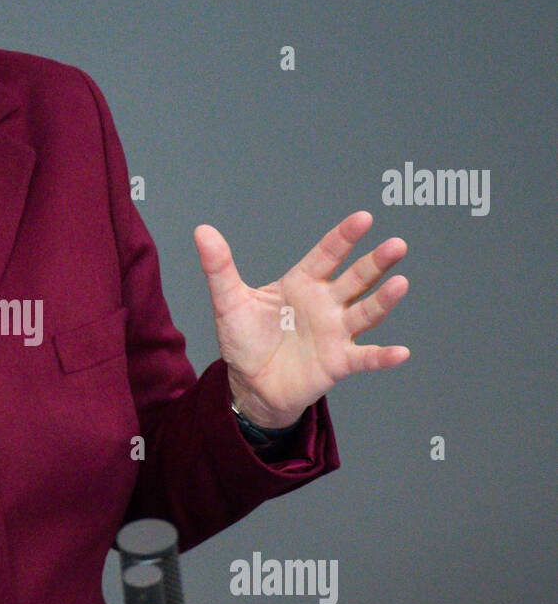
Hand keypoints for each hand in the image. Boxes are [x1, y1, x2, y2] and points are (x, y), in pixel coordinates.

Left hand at [193, 210, 409, 428]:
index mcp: (302, 283)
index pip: (327, 254)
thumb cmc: (244, 339)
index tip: (363, 219)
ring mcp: (335, 332)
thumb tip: (202, 231)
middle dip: (375, 262)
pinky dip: (383, 357)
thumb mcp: (228, 302)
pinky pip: (365, 358)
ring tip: (401, 283)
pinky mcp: (338, 362)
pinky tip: (401, 352)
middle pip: (356, 278)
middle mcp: (326, 303)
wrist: (250, 384)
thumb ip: (219, 267)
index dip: (344, 237)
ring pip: (365, 312)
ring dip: (384, 300)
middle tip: (396, 244)